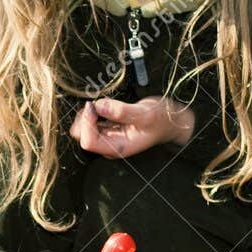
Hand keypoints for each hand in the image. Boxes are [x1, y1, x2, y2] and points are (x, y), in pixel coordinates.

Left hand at [69, 96, 193, 158]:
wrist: (170, 121)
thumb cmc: (162, 120)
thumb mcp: (146, 114)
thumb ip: (122, 111)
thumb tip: (100, 106)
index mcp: (117, 148)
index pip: (88, 142)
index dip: (87, 124)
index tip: (93, 106)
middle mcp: (109, 145)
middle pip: (81, 135)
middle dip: (86, 118)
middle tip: (97, 103)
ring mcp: (107, 136)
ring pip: (83, 127)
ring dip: (89, 113)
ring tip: (104, 104)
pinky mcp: (106, 127)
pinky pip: (91, 120)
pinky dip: (94, 111)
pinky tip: (105, 105)